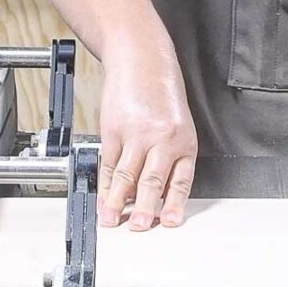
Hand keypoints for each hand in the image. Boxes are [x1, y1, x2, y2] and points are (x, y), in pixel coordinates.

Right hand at [96, 44, 196, 231]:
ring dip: (117, 201)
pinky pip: (109, 163)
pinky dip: (104, 183)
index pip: (181, 180)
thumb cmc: (162, 90)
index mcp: (184, 141)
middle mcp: (163, 139)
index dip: (174, 203)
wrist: (142, 59)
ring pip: (126, 176)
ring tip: (111, 219)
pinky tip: (103, 196)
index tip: (169, 222)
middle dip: (145, 208)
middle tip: (139, 227)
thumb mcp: (178, 123)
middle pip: (153, 181)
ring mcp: (137, 134)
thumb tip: (159, 192)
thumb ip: (171, 156)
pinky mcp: (114, 129)